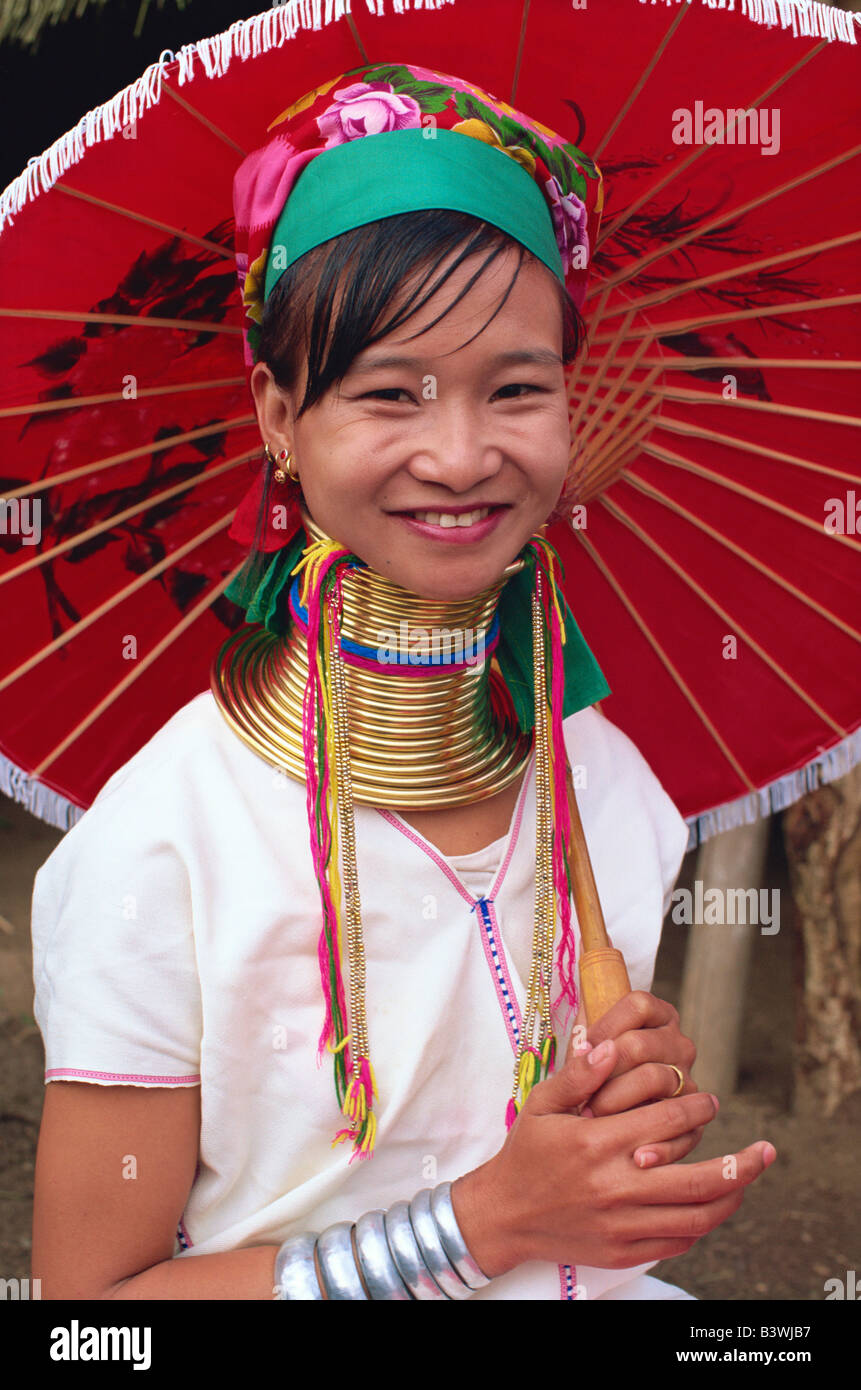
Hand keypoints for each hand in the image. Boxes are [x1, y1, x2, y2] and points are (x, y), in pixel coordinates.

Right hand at [451, 1033, 776, 1277]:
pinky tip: (712, 1205)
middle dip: (741, 1163)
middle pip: (699, 1179)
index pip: (668, 1121)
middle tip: (763, 1149)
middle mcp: (615, 1186)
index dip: (697, 1107)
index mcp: (596, 1143)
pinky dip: (703, 1223)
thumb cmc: (526, 1152)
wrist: (504, 1214)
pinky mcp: (623, 1251)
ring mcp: (622, 1224)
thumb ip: (578, 1075)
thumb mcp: (542, 1104)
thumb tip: (608, 1046)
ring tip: (748, 1178)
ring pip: (697, 1216)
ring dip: (732, 1196)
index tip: (710, 1100)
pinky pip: (678, 1241)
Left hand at [575, 991, 703, 1165]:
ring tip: (593, 1118)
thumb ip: (579, 1048)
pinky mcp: (694, 1121)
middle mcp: (678, 1045)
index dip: (605, 1027)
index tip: (579, 1050)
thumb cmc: (584, 1082)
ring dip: (621, 1102)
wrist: (591, 1131)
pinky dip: (659, 1145)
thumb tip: (587, 1046)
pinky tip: (638, 1157)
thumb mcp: (577, 1060)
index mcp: (655, 1017)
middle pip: (642, 1045)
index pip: (637, 1005)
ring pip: (658, 1080)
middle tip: (579, 1094)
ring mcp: (689, 1081)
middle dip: (605, 1072)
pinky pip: (683, 1128)